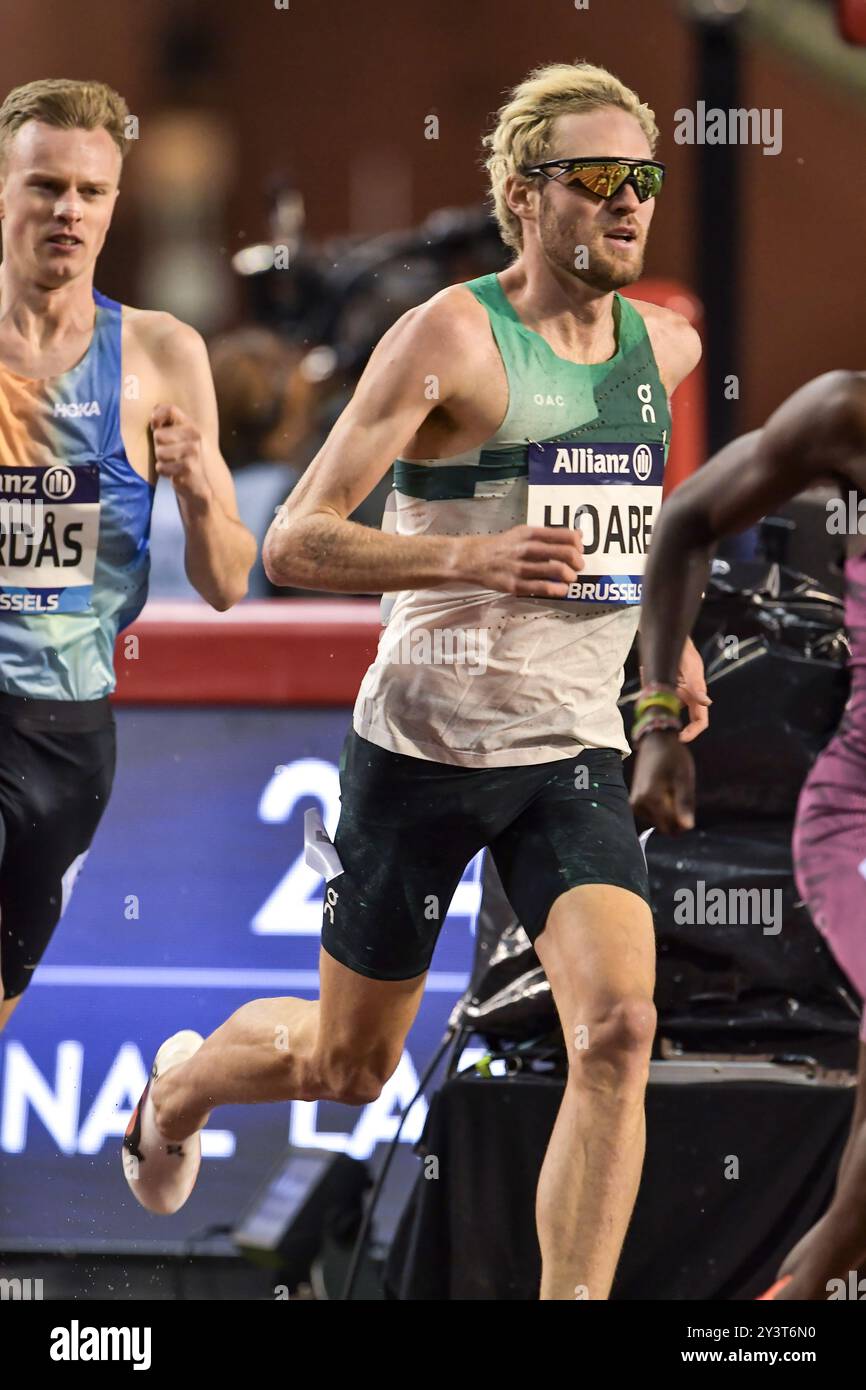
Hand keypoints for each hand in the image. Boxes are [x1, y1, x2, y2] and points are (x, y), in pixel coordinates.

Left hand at [151, 404, 211, 501]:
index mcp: (191, 426)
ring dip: (161, 461)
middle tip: (169, 453)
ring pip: (159, 452)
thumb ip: (166, 423)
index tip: (155, 426)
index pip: (169, 410)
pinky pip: (161, 467)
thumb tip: (153, 412)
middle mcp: (194, 436)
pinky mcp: (188, 467)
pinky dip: (164, 472)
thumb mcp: (176, 438)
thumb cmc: (181, 458)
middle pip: (159, 435)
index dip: (156, 417)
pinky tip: (174, 473)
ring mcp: (193, 451)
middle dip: (158, 447)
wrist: (197, 485)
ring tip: (172, 463)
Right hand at [458, 525, 583, 596]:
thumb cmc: (500, 546)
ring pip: (557, 571)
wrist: (470, 559)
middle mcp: (526, 548)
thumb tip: (577, 536)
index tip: (579, 550)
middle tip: (578, 567)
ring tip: (570, 579)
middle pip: (565, 553)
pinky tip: (562, 590)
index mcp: (529, 533)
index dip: (578, 544)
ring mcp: (521, 567)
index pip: (565, 535)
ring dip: (570, 576)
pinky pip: (543, 588)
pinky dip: (558, 590)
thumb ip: (547, 536)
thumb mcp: (521, 534)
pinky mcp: (514, 585)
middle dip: (577, 562)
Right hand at [629, 729, 695, 833]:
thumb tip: (688, 827)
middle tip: (679, 794)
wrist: (655, 742)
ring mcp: (634, 804)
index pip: (672, 827)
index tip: (687, 803)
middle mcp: (638, 805)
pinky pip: (652, 815)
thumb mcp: (683, 779)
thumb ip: (684, 804)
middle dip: (675, 816)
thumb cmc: (673, 758)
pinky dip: (660, 808)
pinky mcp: (633, 802)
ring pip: (658, 821)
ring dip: (668, 811)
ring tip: (671, 790)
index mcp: (650, 799)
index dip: (684, 820)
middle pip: (664, 826)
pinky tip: (663, 791)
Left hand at [641, 636, 710, 742]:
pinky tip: (644, 671)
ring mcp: (671, 695)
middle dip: (667, 722)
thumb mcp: (691, 669)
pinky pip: (651, 695)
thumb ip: (697, 686)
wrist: (670, 640)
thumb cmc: (685, 653)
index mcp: (695, 696)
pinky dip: (646, 687)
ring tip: (648, 683)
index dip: (692, 732)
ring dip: (653, 702)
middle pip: (678, 719)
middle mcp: (684, 698)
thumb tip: (707, 702)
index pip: (700, 721)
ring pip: (662, 709)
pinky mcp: (659, 690)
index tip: (679, 737)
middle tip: (655, 719)